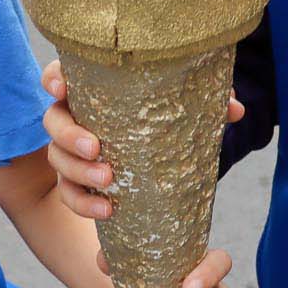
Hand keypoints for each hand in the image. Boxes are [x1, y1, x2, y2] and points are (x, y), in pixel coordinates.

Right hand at [42, 58, 244, 219]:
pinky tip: (107, 212)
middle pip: (53, 120)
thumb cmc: (161, 125)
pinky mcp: (77, 185)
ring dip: (78, 172)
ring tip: (109, 180)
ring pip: (57, 159)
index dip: (54, 78)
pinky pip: (69, 196)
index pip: (60, 75)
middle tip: (97, 147)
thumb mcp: (182, 111)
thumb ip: (204, 103)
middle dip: (69, 134)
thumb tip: (235, 109)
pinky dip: (84, 204)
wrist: (152, 171)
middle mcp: (75, 119)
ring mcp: (71, 153)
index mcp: (93, 92)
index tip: (61, 87)